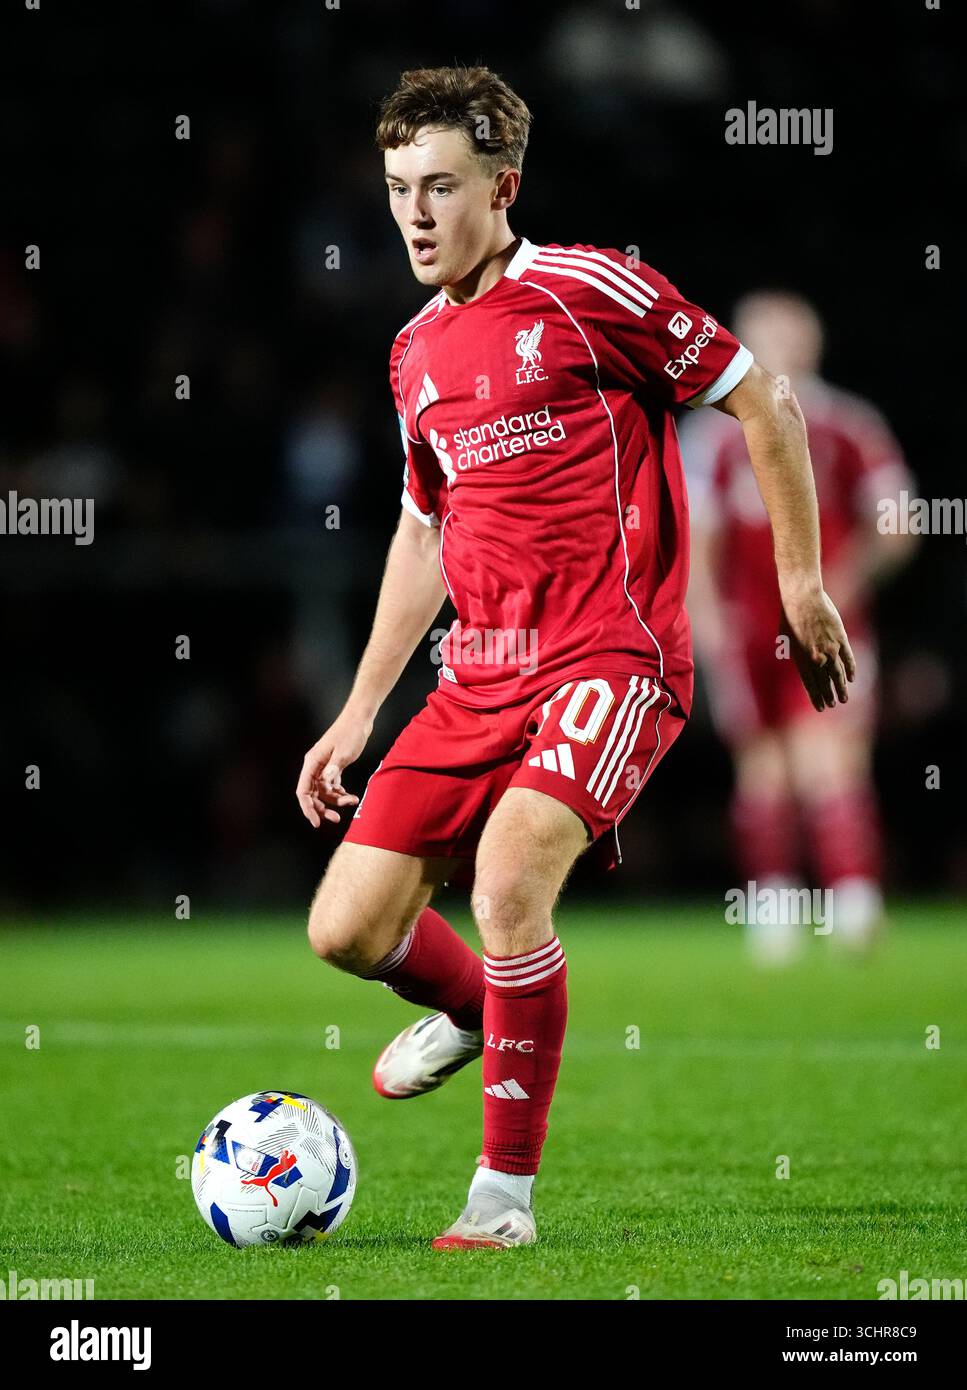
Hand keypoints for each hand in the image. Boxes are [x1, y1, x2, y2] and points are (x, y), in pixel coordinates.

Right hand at [295, 708, 371, 827]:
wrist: (359, 719)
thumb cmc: (351, 732)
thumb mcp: (344, 752)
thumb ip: (334, 768)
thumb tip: (326, 782)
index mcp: (312, 762)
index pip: (304, 791)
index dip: (308, 809)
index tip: (316, 823)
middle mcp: (315, 766)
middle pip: (312, 795)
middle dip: (323, 808)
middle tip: (336, 819)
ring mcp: (323, 767)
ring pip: (324, 792)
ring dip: (335, 801)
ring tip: (352, 801)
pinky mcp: (333, 766)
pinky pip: (332, 786)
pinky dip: (340, 793)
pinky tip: (350, 796)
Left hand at [779, 583, 855, 711]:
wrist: (802, 599)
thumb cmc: (789, 615)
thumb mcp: (786, 637)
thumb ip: (794, 652)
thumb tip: (803, 659)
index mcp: (801, 659)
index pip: (810, 684)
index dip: (816, 696)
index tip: (821, 707)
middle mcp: (816, 658)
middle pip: (824, 682)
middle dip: (828, 695)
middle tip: (832, 705)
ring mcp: (830, 649)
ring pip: (837, 674)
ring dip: (840, 688)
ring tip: (843, 699)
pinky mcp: (840, 639)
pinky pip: (848, 658)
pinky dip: (850, 669)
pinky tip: (852, 678)